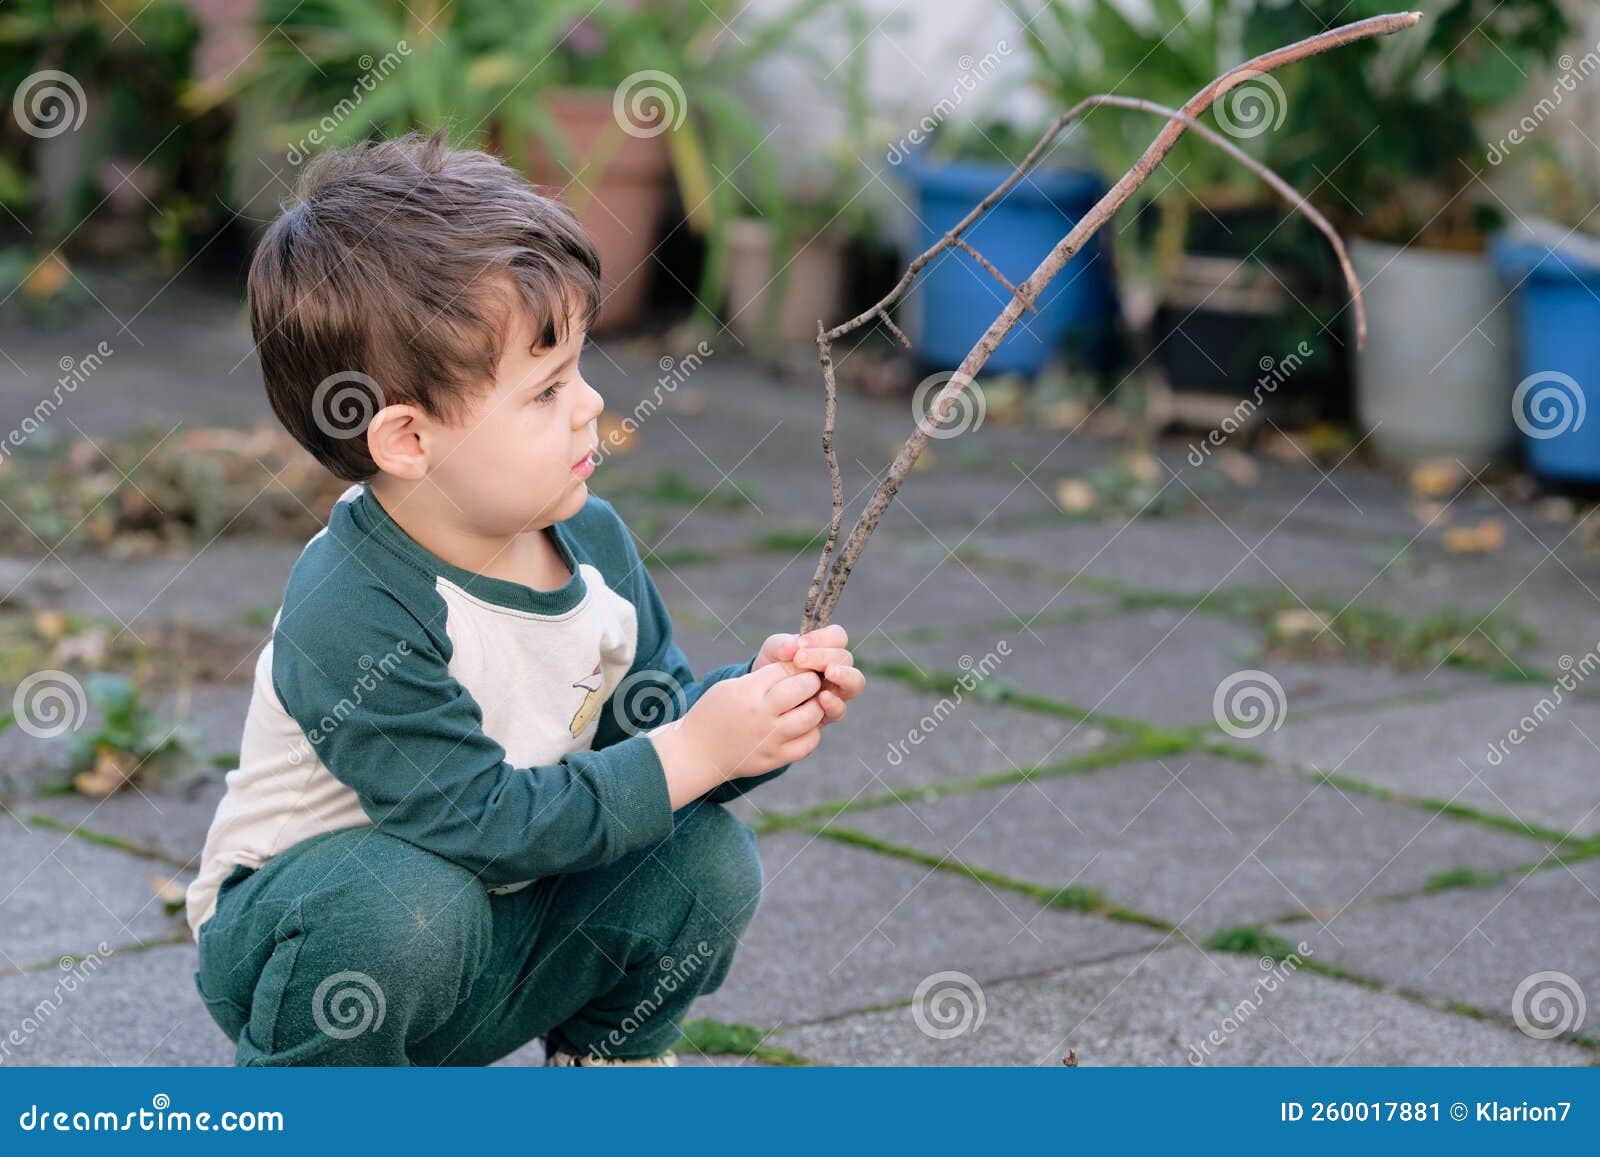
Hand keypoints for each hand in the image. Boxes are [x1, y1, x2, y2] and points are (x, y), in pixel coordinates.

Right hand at [652, 662, 823, 797]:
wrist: (696, 753)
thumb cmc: (715, 712)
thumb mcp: (732, 686)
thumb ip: (764, 677)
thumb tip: (800, 669)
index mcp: (749, 690)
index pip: (788, 667)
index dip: (798, 665)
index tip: (799, 668)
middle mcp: (762, 713)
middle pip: (806, 686)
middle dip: (811, 681)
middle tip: (808, 684)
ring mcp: (770, 738)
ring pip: (813, 715)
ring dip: (815, 707)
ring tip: (808, 705)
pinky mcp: (775, 758)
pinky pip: (808, 743)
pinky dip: (811, 732)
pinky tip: (802, 728)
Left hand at [753, 623, 866, 724]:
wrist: (760, 698)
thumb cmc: (772, 667)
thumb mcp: (772, 651)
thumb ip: (782, 645)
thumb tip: (794, 646)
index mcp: (826, 649)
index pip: (837, 636)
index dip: (823, 638)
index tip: (800, 644)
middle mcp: (837, 669)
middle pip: (846, 658)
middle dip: (824, 656)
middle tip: (799, 659)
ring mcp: (836, 692)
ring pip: (856, 682)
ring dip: (844, 675)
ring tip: (829, 672)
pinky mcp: (829, 713)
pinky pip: (841, 709)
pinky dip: (834, 703)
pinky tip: (821, 698)